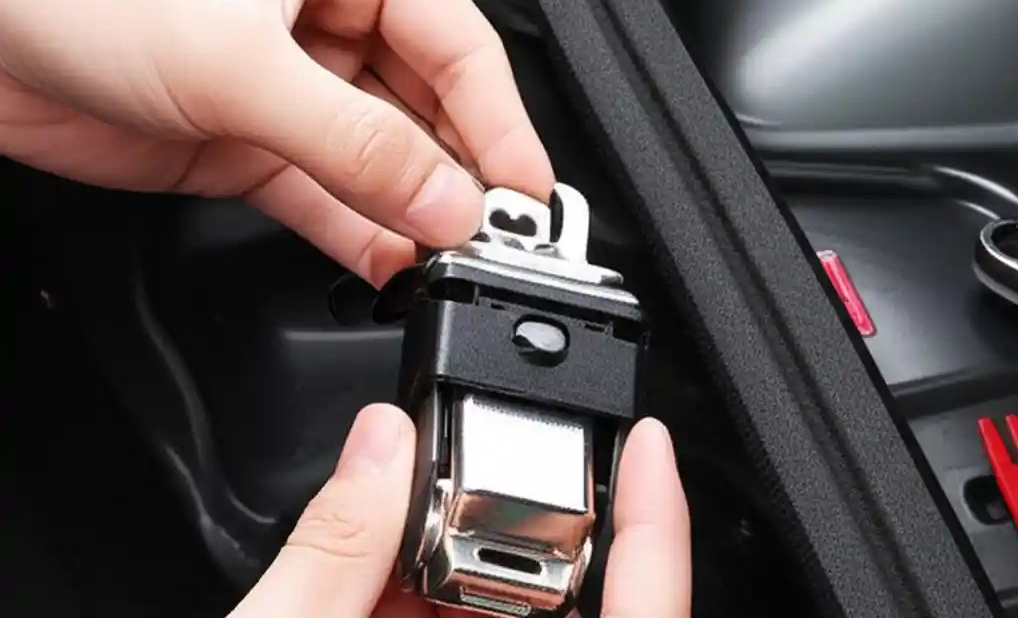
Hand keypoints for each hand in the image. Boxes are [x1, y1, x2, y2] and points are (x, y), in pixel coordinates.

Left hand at [0, 0, 552, 285]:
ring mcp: (279, 76)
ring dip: (409, 209)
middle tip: (492, 239)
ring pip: (374, 154)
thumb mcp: (236, 56)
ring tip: (446, 258)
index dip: (499, 122)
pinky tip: (390, 259)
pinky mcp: (237, 135)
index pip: (457, 43)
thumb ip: (356, 141)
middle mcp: (320, 7)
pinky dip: (354, 228)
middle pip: (424, 104)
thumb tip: (446, 196)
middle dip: (457, 174)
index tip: (529, 194)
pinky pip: (320, 188)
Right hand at [228, 407, 690, 617]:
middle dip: (524, 521)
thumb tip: (378, 444)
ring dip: (464, 558)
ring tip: (411, 525)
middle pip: (570, 596)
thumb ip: (332, 550)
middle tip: (470, 467)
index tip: (652, 445)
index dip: (657, 524)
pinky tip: (388, 577)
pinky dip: (435, 593)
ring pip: (510, 614)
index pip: (643, 610)